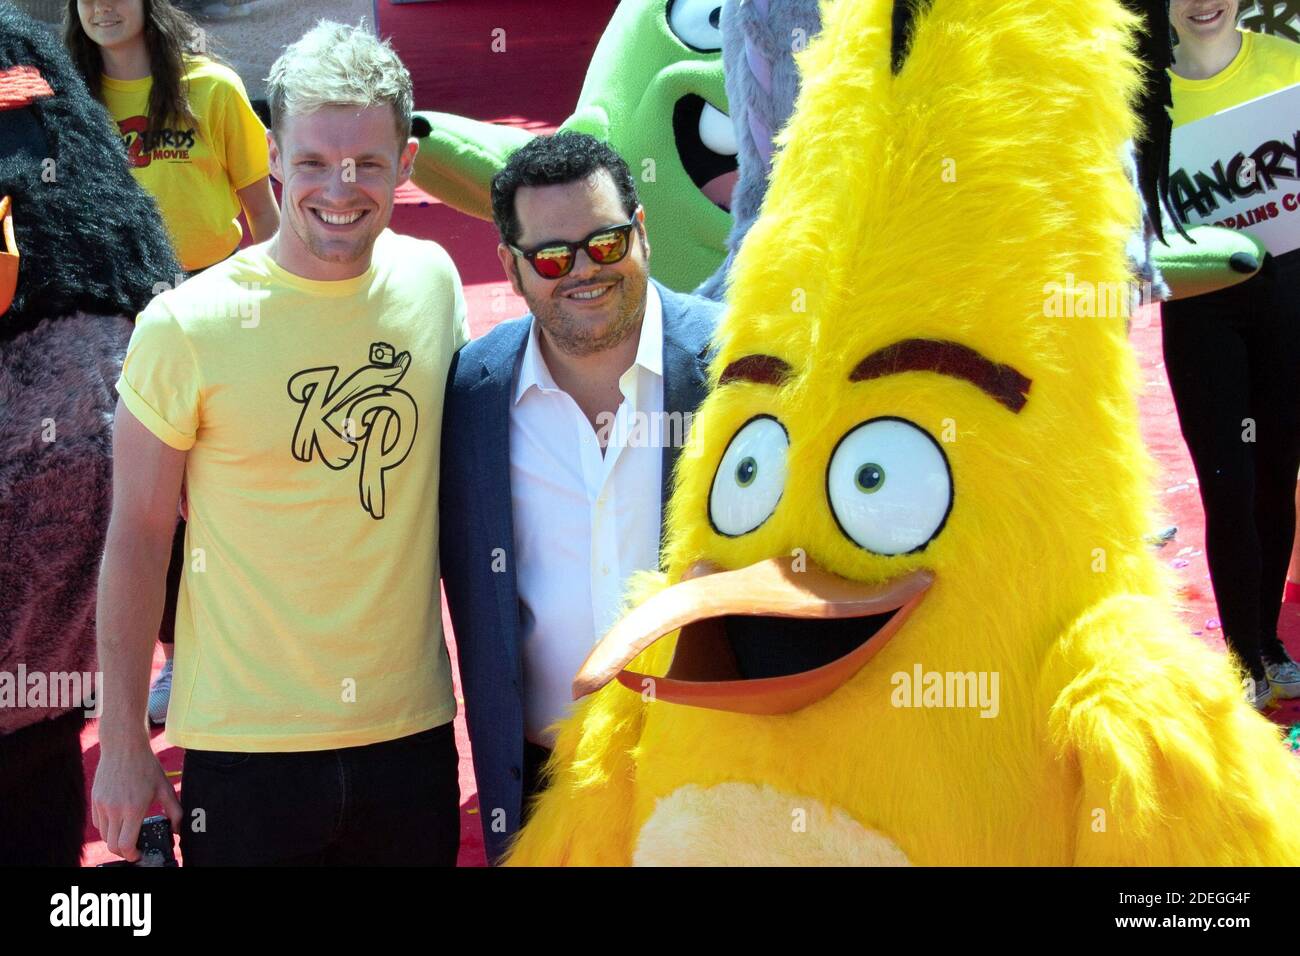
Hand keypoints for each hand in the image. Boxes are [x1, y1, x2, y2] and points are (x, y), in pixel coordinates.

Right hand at [91, 737, 182, 861]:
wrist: (124, 747)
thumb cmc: (146, 767)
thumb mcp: (165, 788)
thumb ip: (174, 811)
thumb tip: (179, 830)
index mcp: (133, 808)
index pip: (125, 844)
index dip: (132, 855)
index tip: (139, 854)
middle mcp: (114, 809)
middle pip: (112, 845)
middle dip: (124, 851)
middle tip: (134, 848)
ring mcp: (102, 805)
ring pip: (104, 835)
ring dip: (115, 840)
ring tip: (127, 835)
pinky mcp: (95, 800)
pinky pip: (98, 823)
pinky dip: (107, 828)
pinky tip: (118, 822)